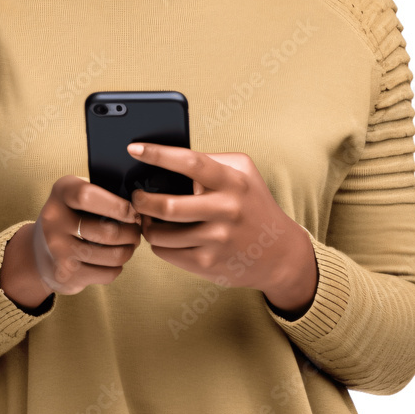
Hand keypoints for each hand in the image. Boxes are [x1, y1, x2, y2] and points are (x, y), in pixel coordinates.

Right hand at [29, 174, 141, 296]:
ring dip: (129, 250)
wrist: (38, 253)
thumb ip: (102, 191)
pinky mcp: (65, 274)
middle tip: (138, 230)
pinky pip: (107, 273)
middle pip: (108, 232)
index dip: (118, 205)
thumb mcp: (76, 194)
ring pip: (113, 255)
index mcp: (61, 192)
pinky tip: (114, 260)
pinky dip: (117, 267)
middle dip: (133, 232)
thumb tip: (140, 202)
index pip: (88, 196)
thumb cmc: (71, 215)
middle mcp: (55, 220)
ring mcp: (58, 250)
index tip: (133, 211)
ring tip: (130, 244)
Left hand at [127, 143, 316, 308]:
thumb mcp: (243, 172)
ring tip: (146, 217)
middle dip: (142, 201)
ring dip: (146, 225)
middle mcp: (225, 211)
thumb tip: (170, 157)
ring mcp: (216, 241)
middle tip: (135, 196)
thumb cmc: (254, 204)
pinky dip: (158, 243)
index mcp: (232, 182)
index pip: (190, 163)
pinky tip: (162, 235)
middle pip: (168, 206)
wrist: (280, 254)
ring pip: (161, 234)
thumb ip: (212, 160)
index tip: (134, 148)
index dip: (158, 154)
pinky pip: (167, 253)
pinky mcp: (208, 264)